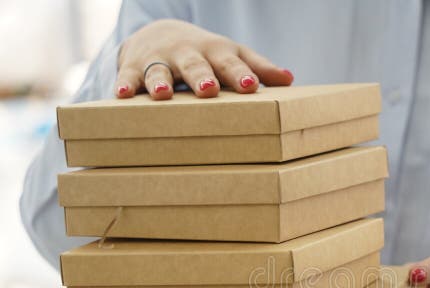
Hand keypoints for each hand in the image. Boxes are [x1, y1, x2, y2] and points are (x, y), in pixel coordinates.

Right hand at [115, 19, 292, 99]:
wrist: (162, 33)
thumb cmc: (208, 54)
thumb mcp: (233, 56)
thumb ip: (260, 68)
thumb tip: (290, 80)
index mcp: (217, 54)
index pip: (232, 64)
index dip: (241, 75)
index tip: (249, 86)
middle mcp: (189, 54)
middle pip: (196, 65)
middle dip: (202, 77)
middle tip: (208, 89)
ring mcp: (160, 60)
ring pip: (161, 70)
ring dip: (162, 82)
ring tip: (164, 94)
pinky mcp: (134, 67)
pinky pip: (129, 77)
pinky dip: (125, 85)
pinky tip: (122, 96)